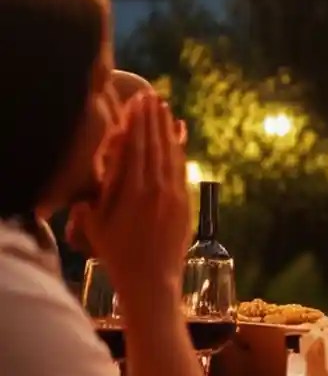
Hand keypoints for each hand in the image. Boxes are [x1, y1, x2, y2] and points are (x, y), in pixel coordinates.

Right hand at [80, 94, 190, 297]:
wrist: (151, 280)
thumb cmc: (117, 255)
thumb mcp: (96, 225)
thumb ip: (95, 197)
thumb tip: (94, 177)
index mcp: (131, 192)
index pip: (135, 148)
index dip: (136, 123)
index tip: (135, 103)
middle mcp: (155, 189)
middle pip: (155, 145)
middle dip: (152, 119)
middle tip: (149, 95)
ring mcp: (174, 196)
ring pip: (171, 154)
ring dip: (167, 129)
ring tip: (164, 108)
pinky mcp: (186, 203)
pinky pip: (182, 169)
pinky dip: (181, 149)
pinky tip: (180, 134)